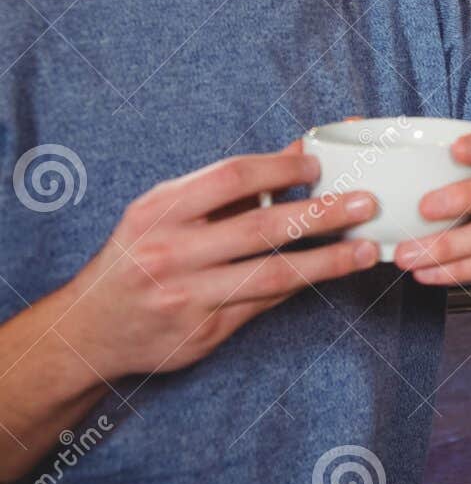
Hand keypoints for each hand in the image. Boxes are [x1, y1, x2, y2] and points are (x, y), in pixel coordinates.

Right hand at [58, 147, 379, 381]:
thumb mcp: (169, 211)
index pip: (230, 178)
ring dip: (328, 261)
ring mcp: (186, 296)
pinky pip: (264, 303)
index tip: (319, 164)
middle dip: (322, 213)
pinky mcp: (203, 332)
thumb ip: (232, 186)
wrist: (89, 330)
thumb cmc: (141, 255)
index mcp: (160, 211)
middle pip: (260, 227)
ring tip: (367, 250)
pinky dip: (301, 286)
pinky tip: (332, 273)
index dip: (280, 168)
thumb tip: (301, 151)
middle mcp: (170, 252)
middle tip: (367, 203)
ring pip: (272, 274)